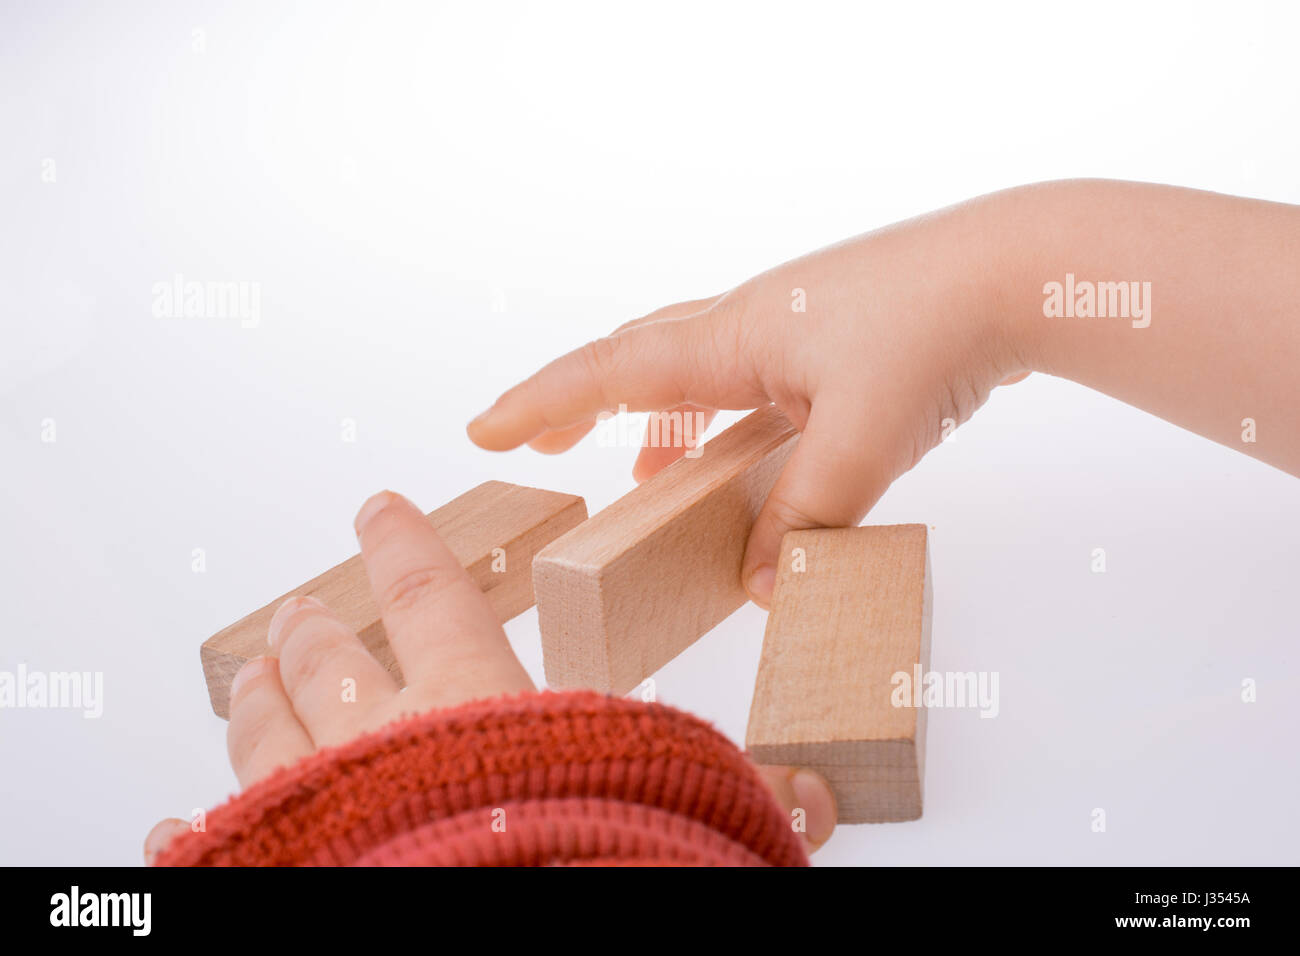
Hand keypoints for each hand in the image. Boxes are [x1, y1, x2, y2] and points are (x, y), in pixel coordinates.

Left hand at [146, 491, 836, 861]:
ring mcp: (311, 815)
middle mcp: (379, 747)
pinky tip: (177, 818)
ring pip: (263, 738)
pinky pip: (215, 848)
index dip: (402, 546)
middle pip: (331, 666)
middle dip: (315, 631)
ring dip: (254, 702)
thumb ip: (730, 800)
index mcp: (474, 711)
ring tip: (249, 674)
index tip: (379, 506)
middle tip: (298, 609)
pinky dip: (196, 829)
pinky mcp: (272, 879)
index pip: (432, 598)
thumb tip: (816, 797)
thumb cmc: (572, 868)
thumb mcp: (667, 819)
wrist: (484, 944)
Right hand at [466, 195, 1027, 605]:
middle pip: (635, 358)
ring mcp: (789, 326)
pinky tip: (744, 458)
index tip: (484, 430)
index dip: (542, 403)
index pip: (610, 370)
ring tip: (639, 476)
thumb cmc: (933, 331)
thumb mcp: (859, 444)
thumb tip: (762, 587)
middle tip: (535, 442)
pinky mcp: (828, 339)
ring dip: (653, 419)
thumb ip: (803, 520)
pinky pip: (744, 380)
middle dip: (576, 401)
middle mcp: (747, 322)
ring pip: (692, 370)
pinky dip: (718, 420)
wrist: (1015, 272)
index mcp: (732, 336)